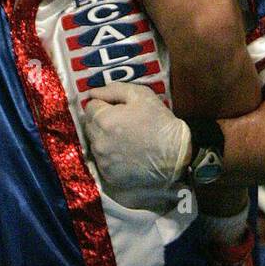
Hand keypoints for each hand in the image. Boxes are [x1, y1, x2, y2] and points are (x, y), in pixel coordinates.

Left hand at [82, 83, 190, 210]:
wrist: (175, 155)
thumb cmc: (159, 121)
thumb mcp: (141, 95)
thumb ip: (113, 90)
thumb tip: (93, 93)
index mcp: (103, 120)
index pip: (90, 106)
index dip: (104, 104)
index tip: (117, 108)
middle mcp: (98, 142)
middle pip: (89, 125)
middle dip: (101, 120)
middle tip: (120, 122)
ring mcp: (103, 161)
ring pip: (94, 143)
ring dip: (104, 138)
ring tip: (124, 139)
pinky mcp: (109, 175)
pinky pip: (102, 160)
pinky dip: (109, 155)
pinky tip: (125, 153)